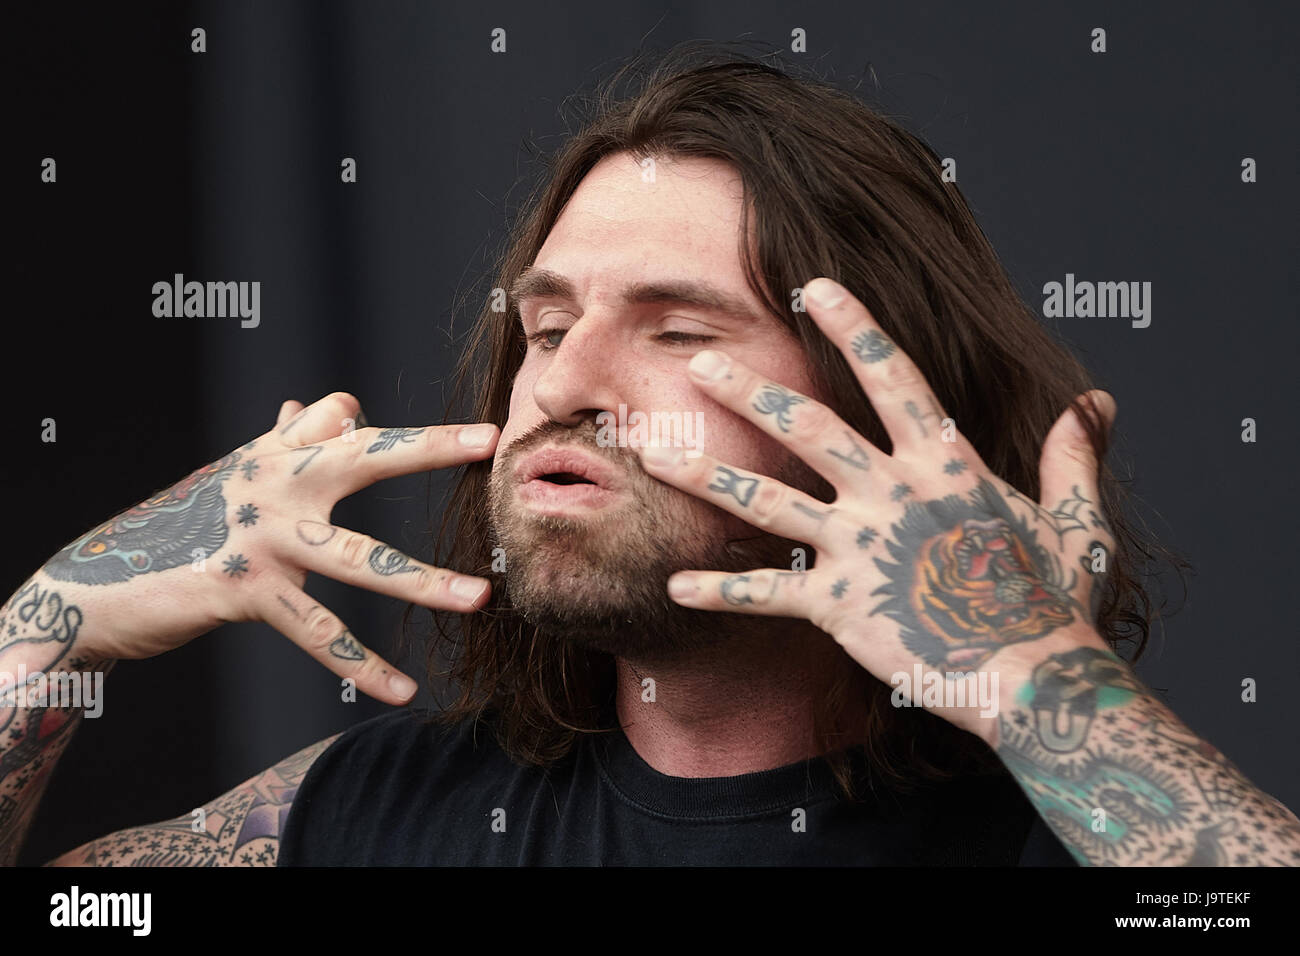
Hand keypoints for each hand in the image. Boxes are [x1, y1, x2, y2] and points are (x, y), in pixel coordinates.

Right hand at [11, 392, 498, 703]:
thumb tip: (338, 400)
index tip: (465, 433)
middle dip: (428, 447)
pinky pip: (319, 635)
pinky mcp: (247, 592)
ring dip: (424, 582)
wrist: (99, 582)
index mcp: (273, 454)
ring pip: (358, 559)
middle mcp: (271, 484)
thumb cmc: (183, 526)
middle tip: (488, 442)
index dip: (385, 425)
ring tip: (482, 599)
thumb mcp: (238, 476)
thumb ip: (291, 438)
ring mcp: (261, 538)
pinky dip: (363, 668)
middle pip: (362, 457)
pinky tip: (405, 690)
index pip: (342, 418)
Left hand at [634, 277, 1115, 739]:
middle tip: (699, 363)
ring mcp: (860, 547)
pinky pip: (767, 595)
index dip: (854, 326)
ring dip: (707, 474)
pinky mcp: (840, 605)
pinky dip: (720, 591)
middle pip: (807, 428)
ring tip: (653, 453)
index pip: (893, 376)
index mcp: (946, 465)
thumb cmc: (1056, 606)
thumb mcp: (1074, 523)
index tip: (814, 286)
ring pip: (767, 501)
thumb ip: (1075, 458)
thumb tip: (1096, 404)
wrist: (1035, 682)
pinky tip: (673, 586)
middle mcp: (893, 494)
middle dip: (749, 392)